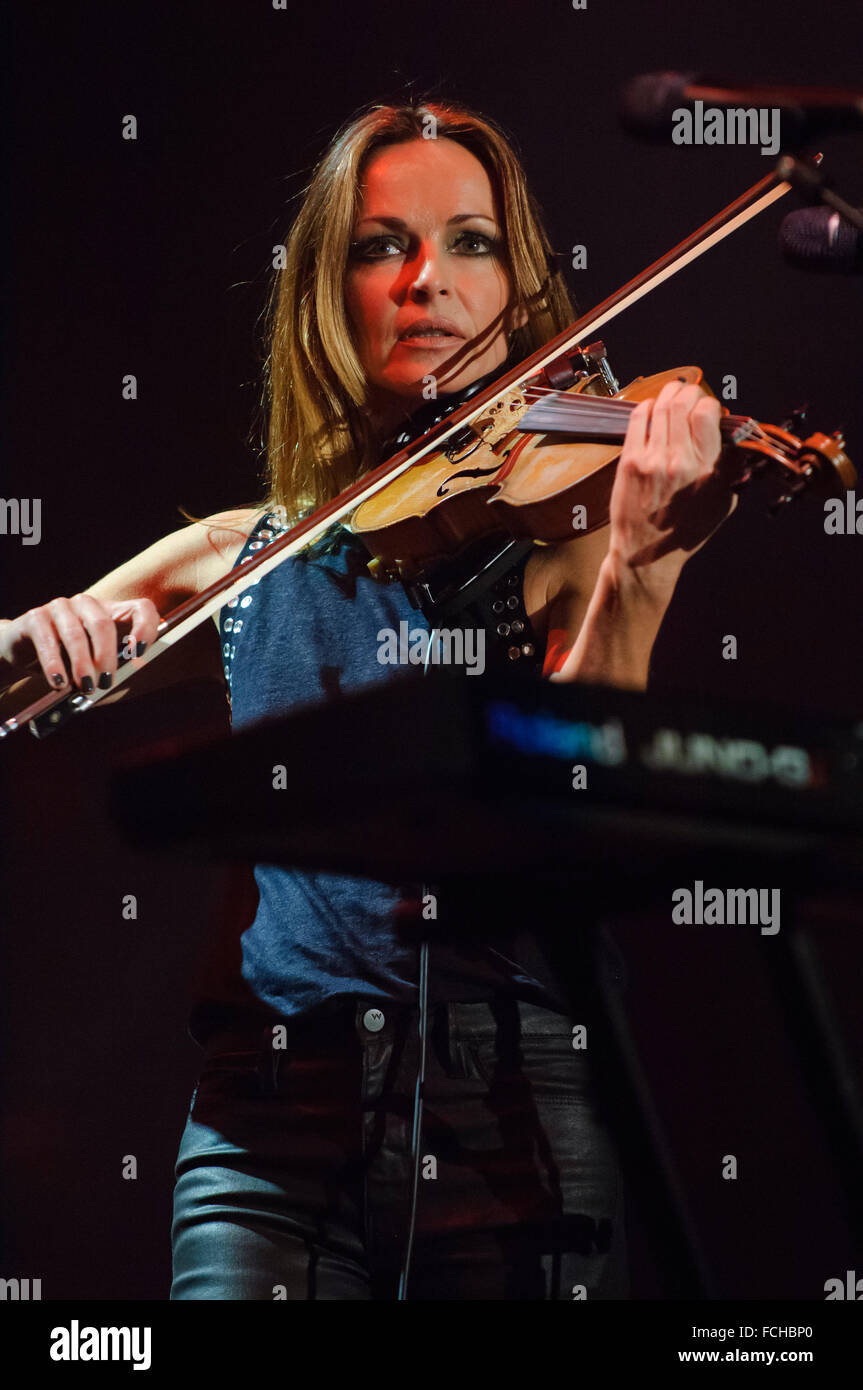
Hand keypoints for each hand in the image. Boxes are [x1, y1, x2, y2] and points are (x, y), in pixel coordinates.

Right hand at [0, 595, 159, 690]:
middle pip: (103, 625)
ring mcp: (60, 607)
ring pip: (76, 634)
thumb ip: (108, 666)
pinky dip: (55, 665)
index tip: (138, 652)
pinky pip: (48, 641)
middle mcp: (86, 604)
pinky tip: (59, 682)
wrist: (23, 649)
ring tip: (85, 687)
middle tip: (105, 682)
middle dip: (106, 657)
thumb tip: (116, 680)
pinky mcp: (36, 617)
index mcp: (110, 612)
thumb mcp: (92, 660)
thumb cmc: (65, 656)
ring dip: (82, 664)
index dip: (145, 628)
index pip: (140, 608)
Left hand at [607, 380, 736, 588]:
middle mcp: (681, 462)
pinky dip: (646, 406)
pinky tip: (651, 407)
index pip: (708, 414)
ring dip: (668, 393)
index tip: (708, 410)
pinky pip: (638, 419)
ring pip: (661, 407)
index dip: (709, 405)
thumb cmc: (685, 531)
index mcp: (707, 470)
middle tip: (689, 395)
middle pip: (684, 403)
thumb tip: (733, 437)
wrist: (645, 555)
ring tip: (672, 394)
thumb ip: (730, 468)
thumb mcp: (723, 502)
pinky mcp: (630, 462)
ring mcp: (652, 460)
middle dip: (689, 392)